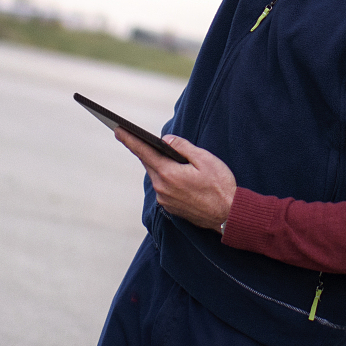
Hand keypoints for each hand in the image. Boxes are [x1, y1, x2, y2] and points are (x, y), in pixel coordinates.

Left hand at [118, 130, 235, 230]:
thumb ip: (183, 147)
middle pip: (149, 163)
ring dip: (158, 164)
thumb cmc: (220, 186)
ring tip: (162, 153)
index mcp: (168, 174)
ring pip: (156, 176)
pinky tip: (175, 172)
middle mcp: (162, 188)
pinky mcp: (170, 207)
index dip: (129, 140)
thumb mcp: (205, 159)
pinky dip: (165, 177)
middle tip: (134, 136)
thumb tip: (166, 139)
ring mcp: (165, 200)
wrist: (228, 215)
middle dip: (144, 150)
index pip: (144, 152)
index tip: (117, 130)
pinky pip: (163, 187)